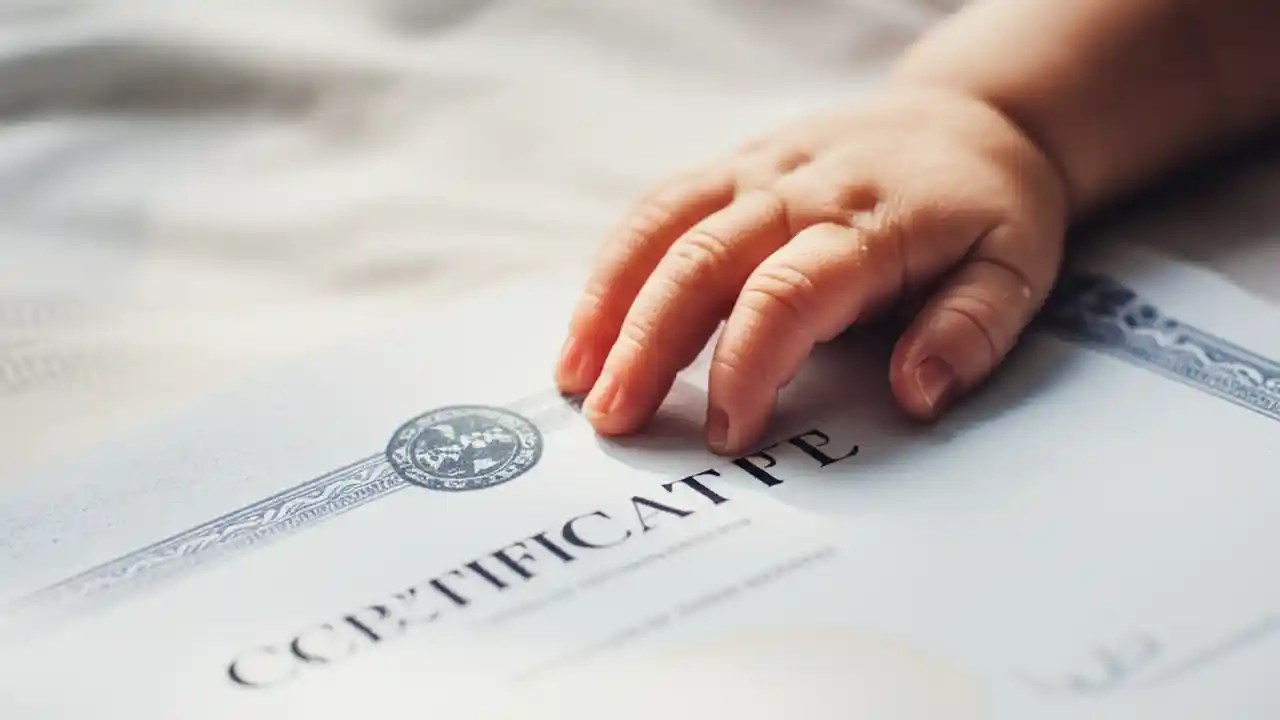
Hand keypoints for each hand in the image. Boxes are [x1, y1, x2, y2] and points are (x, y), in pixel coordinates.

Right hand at [555, 87, 1069, 454]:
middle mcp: (799, 191)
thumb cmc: (987, 209)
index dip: (747, 365)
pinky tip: (590, 323)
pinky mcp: (734, 165)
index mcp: (868, 226)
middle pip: (701, 262)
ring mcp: (757, 171)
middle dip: (648, 345)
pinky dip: (614, 265)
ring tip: (575, 377)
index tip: (725, 433)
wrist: (968, 119)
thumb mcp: (1015, 273)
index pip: (787, 295)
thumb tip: (914, 395)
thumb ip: (969, 333)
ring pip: (662, 228)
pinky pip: (658, 207)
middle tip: (614, 421)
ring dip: (609, 303)